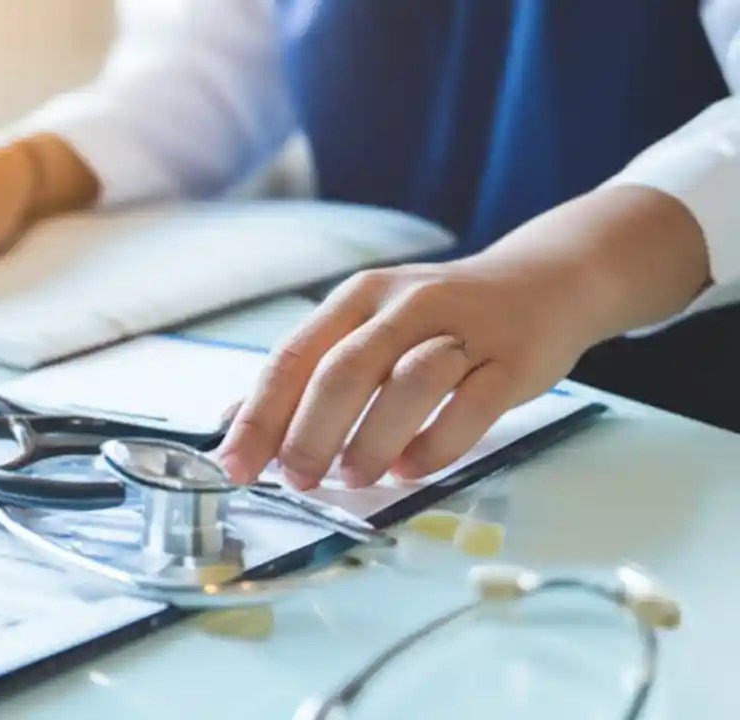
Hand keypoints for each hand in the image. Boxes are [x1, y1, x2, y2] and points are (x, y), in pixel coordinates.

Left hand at [216, 186, 709, 489]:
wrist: (543, 283)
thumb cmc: (440, 318)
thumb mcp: (367, 329)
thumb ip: (308, 376)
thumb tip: (235, 427)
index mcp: (358, 298)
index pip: (294, 356)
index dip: (260, 415)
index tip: (235, 464)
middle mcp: (405, 305)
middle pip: (345, 370)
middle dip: (311, 432)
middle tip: (297, 479)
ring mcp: (463, 329)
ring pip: (408, 384)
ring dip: (372, 439)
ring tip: (354, 478)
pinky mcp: (511, 359)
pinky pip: (471, 406)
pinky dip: (436, 444)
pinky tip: (410, 469)